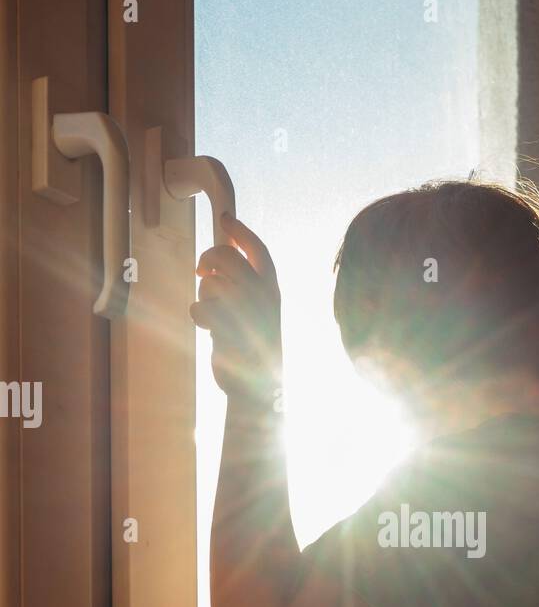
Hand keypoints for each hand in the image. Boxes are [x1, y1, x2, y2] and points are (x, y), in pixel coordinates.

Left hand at [191, 213, 281, 401]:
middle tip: (201, 272)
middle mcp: (263, 297)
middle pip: (226, 257)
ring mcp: (246, 312)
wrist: (257, 387)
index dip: (240, 232)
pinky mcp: (229, 329)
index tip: (225, 218)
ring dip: (203, 296)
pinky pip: (200, 308)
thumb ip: (246, 285)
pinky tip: (209, 330)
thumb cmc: (253, 346)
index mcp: (272, 290)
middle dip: (207, 260)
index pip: (258, 251)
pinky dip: (198, 317)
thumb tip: (224, 254)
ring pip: (210, 284)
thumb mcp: (259, 311)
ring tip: (212, 314)